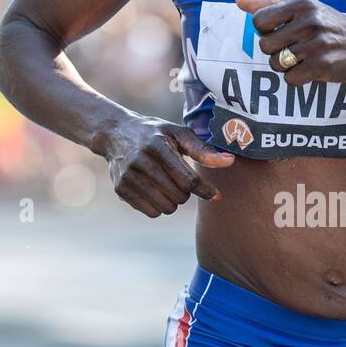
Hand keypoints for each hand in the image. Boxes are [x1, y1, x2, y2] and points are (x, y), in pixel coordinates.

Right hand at [100, 115, 233, 215]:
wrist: (116, 134)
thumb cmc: (155, 134)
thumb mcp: (178, 134)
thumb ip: (203, 150)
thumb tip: (230, 161)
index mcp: (158, 147)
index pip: (188, 180)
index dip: (205, 190)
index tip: (216, 195)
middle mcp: (141, 162)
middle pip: (179, 196)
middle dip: (186, 192)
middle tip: (180, 179)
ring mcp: (129, 177)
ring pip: (166, 208)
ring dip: (173, 201)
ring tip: (167, 184)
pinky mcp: (121, 190)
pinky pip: (152, 213)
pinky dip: (158, 206)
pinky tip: (155, 190)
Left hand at [235, 0, 345, 86]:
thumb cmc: (334, 29)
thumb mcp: (309, 9)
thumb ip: (273, 4)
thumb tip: (239, 1)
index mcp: (304, 3)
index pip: (259, 21)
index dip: (266, 32)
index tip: (283, 34)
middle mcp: (309, 20)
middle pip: (264, 46)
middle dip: (276, 52)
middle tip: (296, 50)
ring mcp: (315, 43)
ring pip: (276, 63)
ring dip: (287, 67)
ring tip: (305, 59)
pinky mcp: (320, 65)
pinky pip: (289, 79)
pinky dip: (298, 79)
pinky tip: (313, 70)